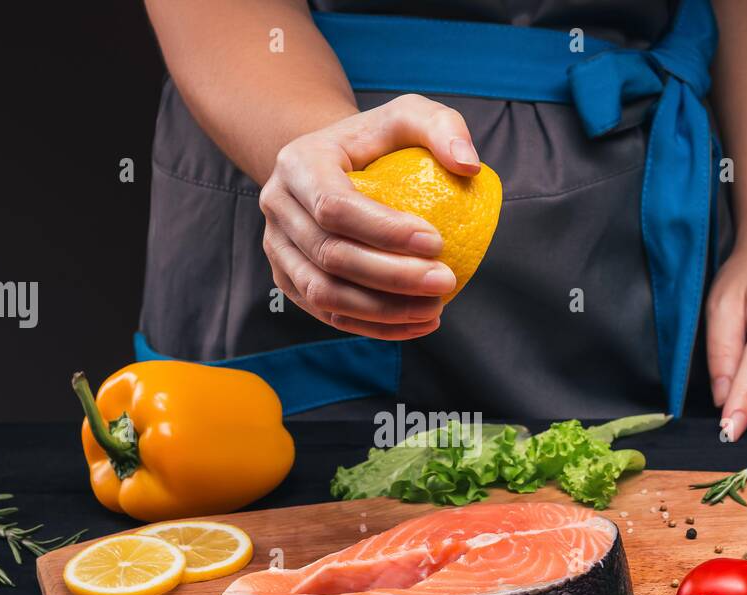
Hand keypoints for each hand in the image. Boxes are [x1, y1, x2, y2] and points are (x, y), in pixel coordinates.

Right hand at [259, 94, 479, 340]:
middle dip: (392, 277)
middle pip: (331, 255)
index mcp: (298, 163)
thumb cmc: (374, 141)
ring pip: (324, 294)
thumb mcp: (408, 116)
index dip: (384, 231)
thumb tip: (469, 165)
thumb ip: (443, 127)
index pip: (335, 206)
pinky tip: (416, 324)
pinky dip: (373, 326)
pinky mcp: (289, 280)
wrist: (329, 164)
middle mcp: (278, 207)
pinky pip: (329, 314)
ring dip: (382, 311)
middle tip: (445, 282)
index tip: (437, 242)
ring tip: (435, 310)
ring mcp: (278, 249)